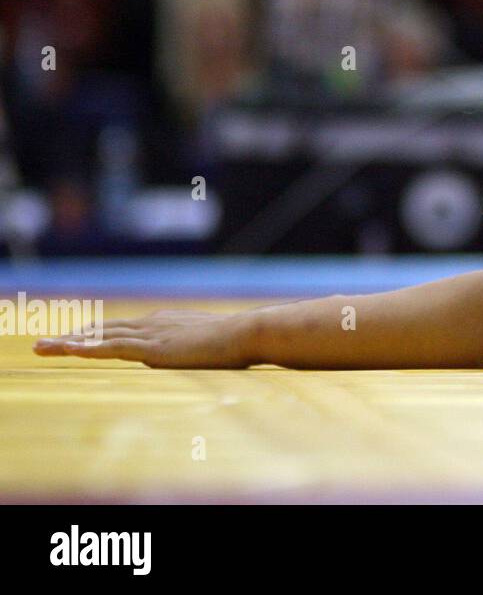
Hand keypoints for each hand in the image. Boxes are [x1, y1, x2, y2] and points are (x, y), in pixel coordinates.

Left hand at [33, 308, 258, 368]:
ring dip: (67, 343)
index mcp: (165, 322)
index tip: (76, 337)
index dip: (96, 333)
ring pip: (99, 337)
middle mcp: (152, 323)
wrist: (247, 332)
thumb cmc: (238, 341)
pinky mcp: (153, 348)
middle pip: (104, 329)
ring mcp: (151, 334)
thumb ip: (194, 347)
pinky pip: (111, 348)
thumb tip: (196, 354)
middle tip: (45, 343)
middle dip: (73, 336)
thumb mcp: (210, 343)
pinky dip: (86, 349)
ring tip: (41, 348)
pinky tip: (68, 349)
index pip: (123, 328)